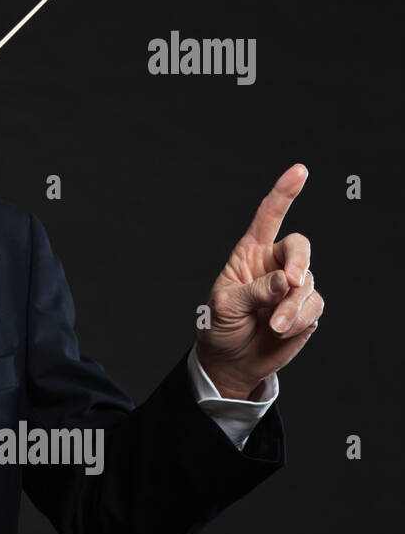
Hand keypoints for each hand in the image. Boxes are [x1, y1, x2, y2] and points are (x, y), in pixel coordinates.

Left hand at [196, 164, 325, 399]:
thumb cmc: (220, 328)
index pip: (268, 217)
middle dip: (298, 261)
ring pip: (306, 284)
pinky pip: (313, 307)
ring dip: (290, 307)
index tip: (299, 171)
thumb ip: (254, 291)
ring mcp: (292, 287)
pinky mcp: (305, 309)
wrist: (230, 362)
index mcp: (249, 254)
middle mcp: (274, 265)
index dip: (283, 193)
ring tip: (270, 326)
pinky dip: (297, 320)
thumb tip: (287, 281)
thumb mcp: (225, 307)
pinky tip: (279, 331)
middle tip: (290, 282)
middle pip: (299, 246)